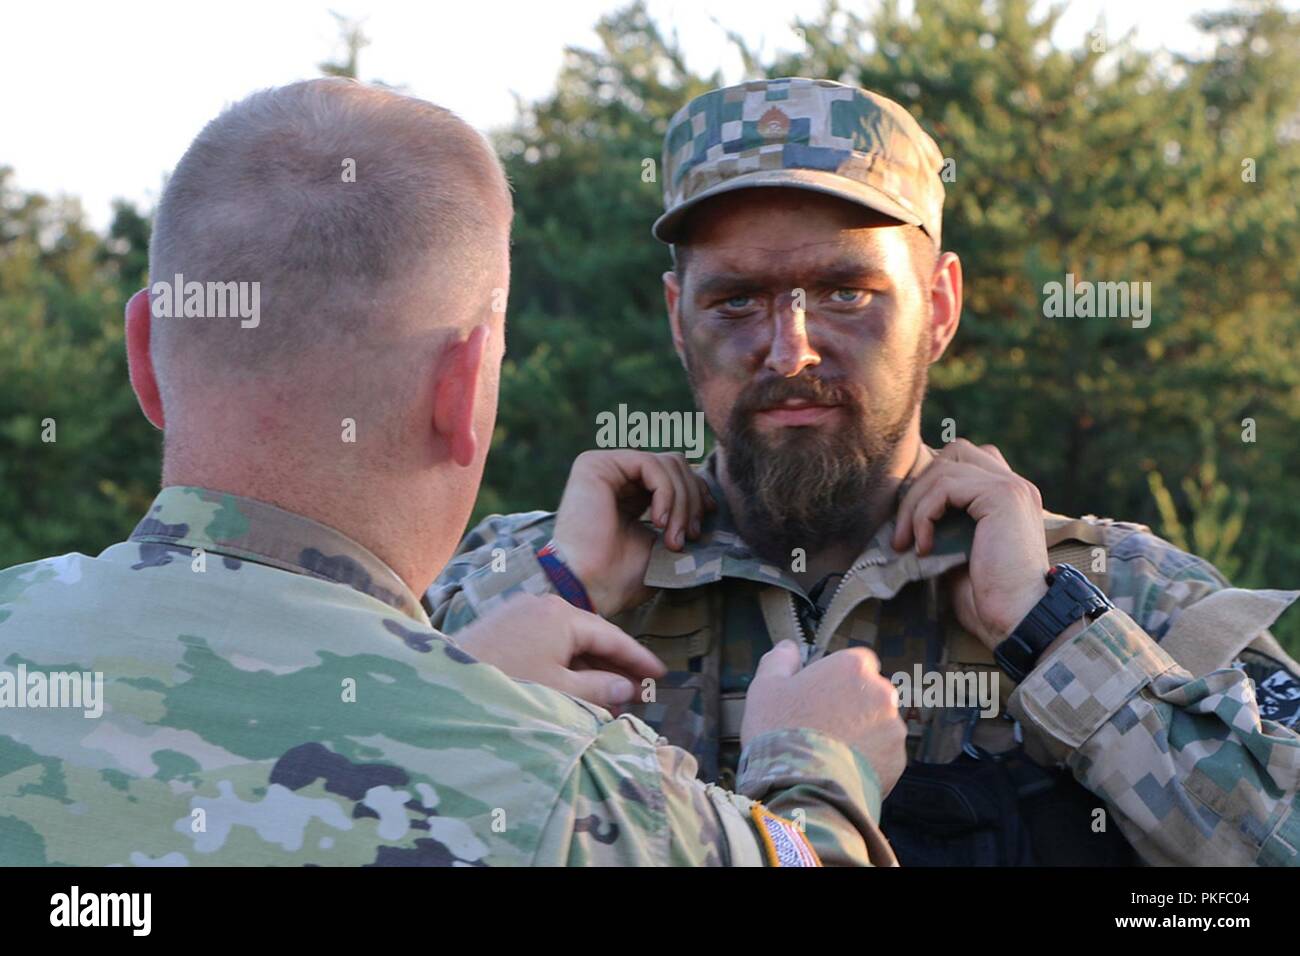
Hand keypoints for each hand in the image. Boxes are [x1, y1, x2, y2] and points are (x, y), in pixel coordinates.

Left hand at [454, 594, 666, 706]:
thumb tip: (627, 687)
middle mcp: (542, 606)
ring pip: (567, 642)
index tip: (661, 674)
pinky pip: (545, 643)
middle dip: (614, 667)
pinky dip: (563, 664)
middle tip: (639, 692)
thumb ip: (600, 688)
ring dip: (589, 669)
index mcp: (562, 615)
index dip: (638, 658)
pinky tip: (572, 688)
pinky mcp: (502, 627)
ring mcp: (519, 614)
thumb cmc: (506, 685)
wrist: (442, 684)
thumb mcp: (561, 692)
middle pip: (590, 637)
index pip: (612, 636)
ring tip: (608, 699)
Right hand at [552, 450, 714, 616]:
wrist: (591, 588)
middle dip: (692, 500)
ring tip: (673, 538)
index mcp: (630, 492)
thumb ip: (682, 518)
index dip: (698, 492)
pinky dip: (666, 493)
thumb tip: (714, 503)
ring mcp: (604, 467)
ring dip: (681, 502)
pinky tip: (659, 522)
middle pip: (676, 464)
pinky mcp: (595, 464)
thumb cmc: (622, 576)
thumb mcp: (664, 543)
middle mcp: (616, 475)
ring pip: (667, 464)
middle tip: (690, 536)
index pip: (675, 473)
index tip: (707, 518)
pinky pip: (650, 464)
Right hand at [742, 641, 907, 795]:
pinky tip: (842, 769)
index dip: (838, 679)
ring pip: (878, 725)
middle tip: (822, 726)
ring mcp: (892, 728)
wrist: (801, 787)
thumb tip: (788, 648)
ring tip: (830, 753)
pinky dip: (867, 761)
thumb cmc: (781, 731)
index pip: (856, 663)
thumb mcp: (765, 687)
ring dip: (862, 734)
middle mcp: (881, 692)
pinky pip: (883, 756)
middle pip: (870, 694)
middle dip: (852, 707)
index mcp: (852, 666)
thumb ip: (780, 660)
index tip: (821, 696)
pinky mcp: (896, 761)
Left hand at [892, 439, 1049, 648]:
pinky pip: (945, 487)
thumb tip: (907, 514)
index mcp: (1009, 497)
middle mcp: (1015, 485)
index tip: (911, 521)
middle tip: (903, 532)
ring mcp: (1011, 487)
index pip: (966, 460)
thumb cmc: (989, 599)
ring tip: (907, 542)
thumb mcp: (959, 553)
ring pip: (944, 468)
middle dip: (920, 487)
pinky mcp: (1002, 496)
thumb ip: (944, 525)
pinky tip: (924, 546)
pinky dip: (924, 514)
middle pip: (954, 452)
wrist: (1020, 619)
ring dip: (914, 506)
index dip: (933, 483)